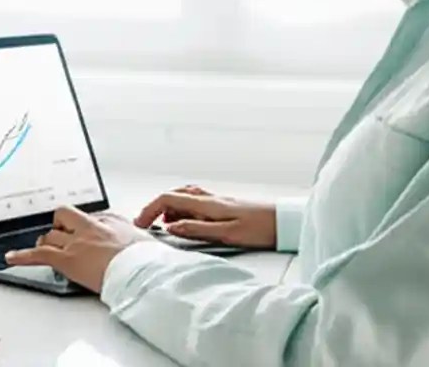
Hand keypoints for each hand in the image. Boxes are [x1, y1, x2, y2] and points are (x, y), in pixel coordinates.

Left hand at [5, 206, 154, 292]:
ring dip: (47, 244)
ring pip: (50, 236)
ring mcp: (77, 242)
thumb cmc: (147, 260)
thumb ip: (133, 236)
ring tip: (47, 251)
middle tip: (63, 237)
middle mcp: (90, 227)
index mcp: (110, 220)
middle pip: (64, 216)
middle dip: (60, 226)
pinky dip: (22, 256)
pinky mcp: (67, 259)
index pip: (88, 216)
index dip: (82, 227)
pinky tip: (11, 257)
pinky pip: (38, 255)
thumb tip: (136, 240)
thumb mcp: (145, 240)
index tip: (81, 232)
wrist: (142, 272)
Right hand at [135, 185, 277, 248]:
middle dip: (156, 207)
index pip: (169, 199)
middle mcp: (211, 198)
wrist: (287, 221)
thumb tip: (171, 227)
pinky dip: (183, 208)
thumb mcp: (227, 233)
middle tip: (147, 224)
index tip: (141, 224)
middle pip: (174, 195)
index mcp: (208, 204)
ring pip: (184, 196)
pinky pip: (196, 201)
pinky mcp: (225, 206)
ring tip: (164, 224)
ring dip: (169, 207)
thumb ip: (197, 229)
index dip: (150, 210)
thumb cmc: (261, 228)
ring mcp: (218, 200)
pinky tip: (187, 220)